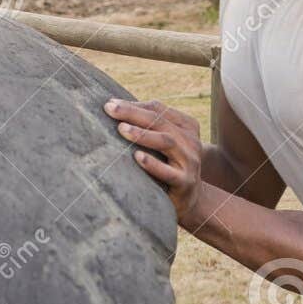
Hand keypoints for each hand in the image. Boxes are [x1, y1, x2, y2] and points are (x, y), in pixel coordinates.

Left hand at [104, 98, 206, 227]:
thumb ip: (149, 126)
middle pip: (160, 121)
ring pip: (166, 142)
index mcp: (186, 126)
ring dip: (142, 134)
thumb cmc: (169, 165)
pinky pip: (168, 172)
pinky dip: (153, 164)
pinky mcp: (185, 182)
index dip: (134, 105)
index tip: (110, 103)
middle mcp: (190, 141)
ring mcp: (189, 161)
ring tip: (121, 129)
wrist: (192, 200)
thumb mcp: (165, 143)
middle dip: (133, 113)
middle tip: (110, 109)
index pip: (158, 109)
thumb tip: (114, 106)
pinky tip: (137, 157)